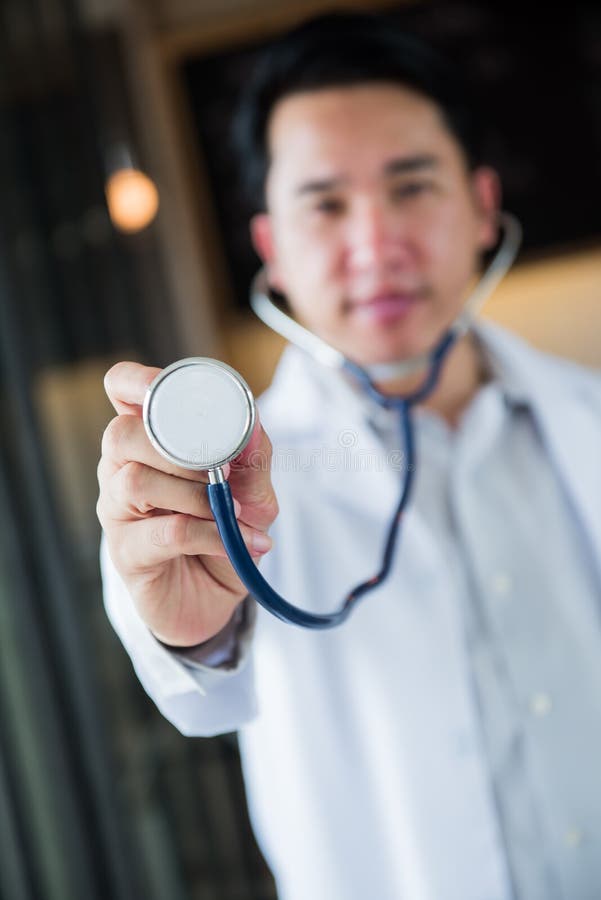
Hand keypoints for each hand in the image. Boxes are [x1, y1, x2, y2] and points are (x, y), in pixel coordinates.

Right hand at [96, 361, 277, 645]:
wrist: (215, 597)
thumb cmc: (224, 530)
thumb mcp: (253, 492)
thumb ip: (254, 457)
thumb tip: (253, 424)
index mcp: (148, 440)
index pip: (121, 389)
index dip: (138, 380)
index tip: (164, 387)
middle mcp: (121, 469)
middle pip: (122, 434)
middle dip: (179, 448)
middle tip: (221, 471)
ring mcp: (117, 513)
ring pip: (137, 482)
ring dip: (196, 494)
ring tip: (231, 512)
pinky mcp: (127, 555)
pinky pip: (165, 533)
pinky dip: (211, 534)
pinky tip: (237, 540)